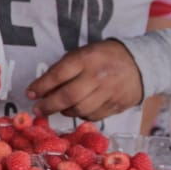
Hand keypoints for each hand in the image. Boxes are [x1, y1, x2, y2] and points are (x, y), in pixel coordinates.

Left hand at [27, 39, 143, 121]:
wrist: (141, 63)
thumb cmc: (104, 56)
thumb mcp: (82, 53)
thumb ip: (63, 68)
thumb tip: (42, 87)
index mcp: (86, 59)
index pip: (58, 75)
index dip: (41, 87)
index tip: (29, 94)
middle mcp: (97, 77)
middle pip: (68, 96)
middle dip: (49, 105)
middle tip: (37, 109)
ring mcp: (109, 93)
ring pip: (80, 109)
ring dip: (64, 111)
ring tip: (58, 108)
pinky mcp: (117, 106)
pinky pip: (94, 116)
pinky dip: (81, 115)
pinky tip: (76, 110)